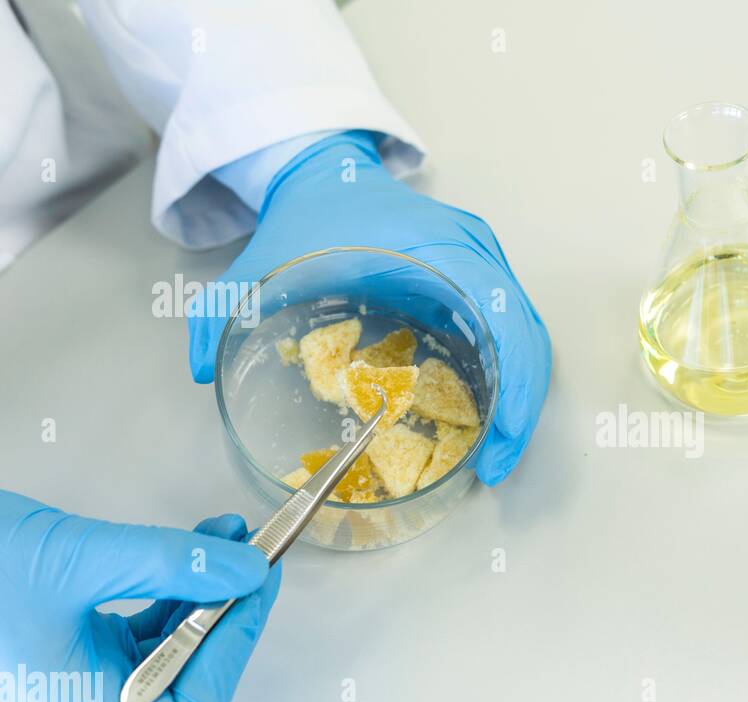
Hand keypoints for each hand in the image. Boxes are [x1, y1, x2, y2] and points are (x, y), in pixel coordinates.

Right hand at [0, 492, 279, 701]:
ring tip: (233, 539)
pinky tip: (199, 543)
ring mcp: (75, 677)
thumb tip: (245, 569)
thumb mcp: (80, 558)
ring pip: (168, 647)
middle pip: (185, 681)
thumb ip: (171, 564)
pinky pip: (142, 624)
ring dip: (207, 592)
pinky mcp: (71, 644)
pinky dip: (176, 585)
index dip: (229, 662)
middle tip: (257, 561)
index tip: (252, 598)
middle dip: (227, 615)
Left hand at [188, 131, 551, 485]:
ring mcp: (484, 264)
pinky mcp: (479, 279)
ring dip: (519, 399)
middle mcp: (475, 253)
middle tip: (495, 466)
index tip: (496, 447)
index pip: (505, 321)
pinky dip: (506, 379)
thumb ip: (222, 312)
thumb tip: (200, 371)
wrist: (326, 169)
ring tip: (493, 453)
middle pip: (529, 339)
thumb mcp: (262, 261)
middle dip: (521, 410)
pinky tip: (485, 418)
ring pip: (527, 339)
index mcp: (440, 246)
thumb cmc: (309, 212)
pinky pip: (509, 333)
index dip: (514, 390)